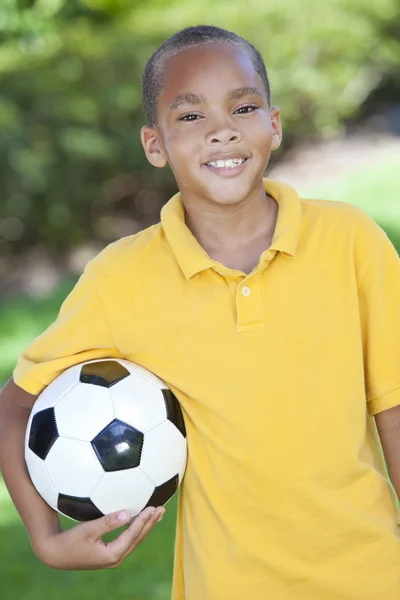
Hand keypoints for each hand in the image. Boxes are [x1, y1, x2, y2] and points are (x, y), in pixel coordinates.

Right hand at [36, 506, 165, 569]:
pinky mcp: (109, 553)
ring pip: (134, 539)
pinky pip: (128, 539)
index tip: (153, 507)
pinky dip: (136, 528)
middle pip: (138, 538)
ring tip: (157, 514)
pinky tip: (139, 520)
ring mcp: (113, 557)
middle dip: (150, 523)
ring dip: (146, 526)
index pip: (133, 534)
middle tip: (162, 509)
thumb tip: (128, 513)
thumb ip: (108, 522)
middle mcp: (115, 558)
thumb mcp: (87, 530)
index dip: (144, 520)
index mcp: (112, 554)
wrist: (55, 554)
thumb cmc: (70, 541)